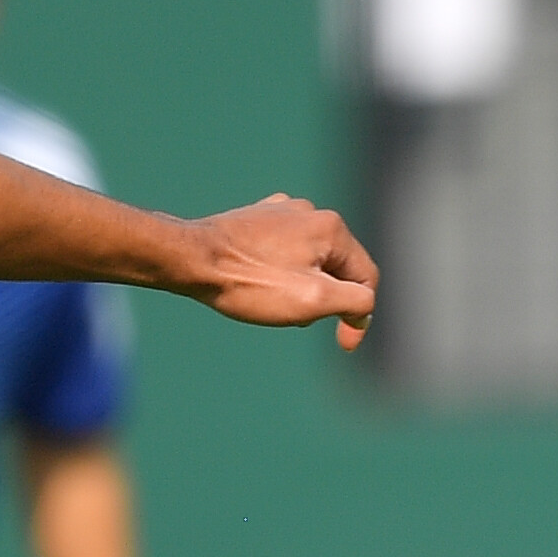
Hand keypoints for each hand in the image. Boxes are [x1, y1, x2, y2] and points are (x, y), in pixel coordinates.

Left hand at [180, 196, 377, 349]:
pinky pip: (284, 249)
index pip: (365, 279)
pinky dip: (282, 270)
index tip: (342, 345)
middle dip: (327, 300)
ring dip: (303, 287)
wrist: (192, 260)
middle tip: (298, 321)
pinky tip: (260, 282)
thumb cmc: (251, 282)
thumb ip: (355, 301)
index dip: (359, 317)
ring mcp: (282, 212)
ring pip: (311, 259)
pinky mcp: (258, 218)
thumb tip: (364, 306)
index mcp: (332, 228)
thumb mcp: (314, 300)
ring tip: (273, 303)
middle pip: (338, 268)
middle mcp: (311, 212)